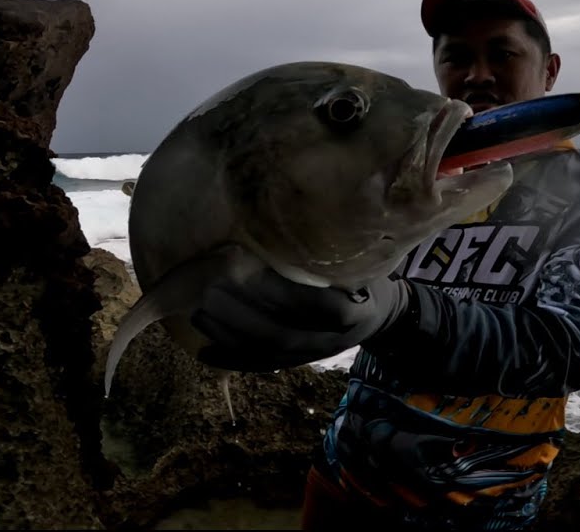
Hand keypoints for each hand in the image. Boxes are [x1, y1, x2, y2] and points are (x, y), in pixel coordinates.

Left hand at [186, 244, 411, 371]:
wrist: (380, 316)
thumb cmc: (363, 275)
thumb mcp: (361, 260)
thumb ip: (333, 250)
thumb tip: (293, 213)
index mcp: (353, 309)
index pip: (317, 306)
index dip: (282, 291)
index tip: (249, 264)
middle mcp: (332, 338)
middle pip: (283, 334)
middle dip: (242, 314)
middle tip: (210, 290)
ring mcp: (314, 354)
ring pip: (268, 352)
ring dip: (231, 334)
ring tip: (200, 314)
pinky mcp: (298, 363)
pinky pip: (262, 366)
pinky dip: (233, 359)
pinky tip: (204, 351)